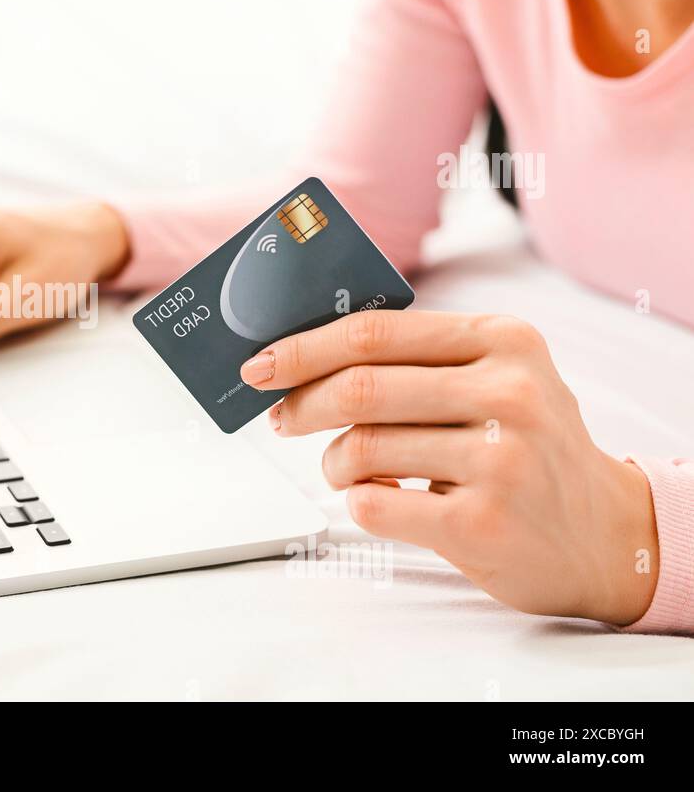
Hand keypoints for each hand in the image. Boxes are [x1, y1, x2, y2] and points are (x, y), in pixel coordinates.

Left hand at [240, 310, 658, 625]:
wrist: (603, 533)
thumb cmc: (528, 448)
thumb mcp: (498, 378)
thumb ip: (419, 359)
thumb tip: (306, 356)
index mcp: (505, 341)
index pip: (376, 333)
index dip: (305, 348)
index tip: (263, 363)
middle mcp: (509, 393)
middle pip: (360, 387)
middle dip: (302, 404)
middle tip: (282, 419)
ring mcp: (499, 460)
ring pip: (360, 448)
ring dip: (334, 462)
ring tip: (348, 468)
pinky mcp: (482, 523)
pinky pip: (374, 504)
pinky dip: (359, 501)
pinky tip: (381, 498)